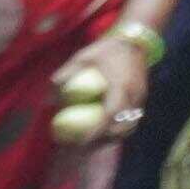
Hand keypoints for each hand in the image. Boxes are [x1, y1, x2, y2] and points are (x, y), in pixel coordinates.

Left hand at [55, 27, 149, 160]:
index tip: (81, 142)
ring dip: (113, 137)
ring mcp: (141, 96)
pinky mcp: (141, 98)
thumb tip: (48, 100)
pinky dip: (119, 129)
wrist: (133, 40)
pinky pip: (131, 119)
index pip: (111, 114)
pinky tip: (103, 133)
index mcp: (121, 85)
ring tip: (93, 143)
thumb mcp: (82, 58)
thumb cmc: (105, 50)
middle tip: (84, 147)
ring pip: (129, 126)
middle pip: (122, 126)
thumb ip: (64, 76)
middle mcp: (134, 93)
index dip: (97, 131)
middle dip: (105, 140)